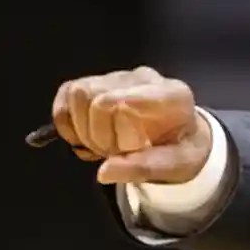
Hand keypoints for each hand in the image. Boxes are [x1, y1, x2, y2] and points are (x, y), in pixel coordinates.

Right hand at [51, 66, 211, 183]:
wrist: (181, 138)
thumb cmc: (181, 150)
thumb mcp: (177, 166)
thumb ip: (145, 168)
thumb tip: (104, 172)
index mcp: (169, 95)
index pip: (114, 101)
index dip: (106, 132)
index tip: (122, 152)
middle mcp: (143, 79)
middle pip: (90, 95)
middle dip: (93, 133)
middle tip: (112, 153)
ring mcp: (120, 77)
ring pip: (76, 93)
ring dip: (81, 128)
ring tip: (102, 146)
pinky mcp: (100, 82)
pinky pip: (67, 93)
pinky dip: (67, 121)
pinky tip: (86, 137)